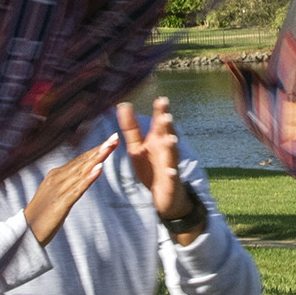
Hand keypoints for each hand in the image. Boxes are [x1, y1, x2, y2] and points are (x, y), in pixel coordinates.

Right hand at [23, 140, 115, 246]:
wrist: (24, 232)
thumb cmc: (40, 216)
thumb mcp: (55, 195)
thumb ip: (66, 185)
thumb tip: (80, 177)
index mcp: (56, 175)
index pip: (80, 160)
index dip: (96, 150)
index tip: (111, 140)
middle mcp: (57, 179)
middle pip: (82, 162)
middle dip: (100, 149)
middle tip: (115, 137)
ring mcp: (59, 190)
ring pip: (82, 172)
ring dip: (97, 158)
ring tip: (109, 147)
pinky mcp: (61, 204)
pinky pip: (77, 189)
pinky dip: (88, 178)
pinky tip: (99, 169)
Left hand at [115, 97, 186, 223]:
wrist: (165, 194)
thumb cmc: (151, 167)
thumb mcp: (137, 146)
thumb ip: (131, 127)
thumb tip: (123, 104)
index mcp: (158, 140)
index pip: (159, 123)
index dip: (161, 112)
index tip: (161, 99)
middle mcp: (166, 150)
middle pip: (168, 135)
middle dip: (167, 126)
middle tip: (166, 116)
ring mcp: (170, 165)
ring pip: (172, 154)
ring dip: (172, 147)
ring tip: (171, 139)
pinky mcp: (170, 182)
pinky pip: (172, 177)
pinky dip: (171, 174)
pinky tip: (170, 171)